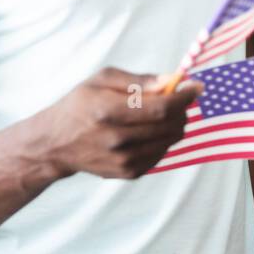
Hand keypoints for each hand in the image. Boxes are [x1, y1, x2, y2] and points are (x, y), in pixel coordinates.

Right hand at [44, 67, 200, 178]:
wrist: (57, 144)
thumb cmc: (81, 105)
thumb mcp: (101, 80)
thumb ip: (137, 80)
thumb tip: (170, 81)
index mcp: (108, 111)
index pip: (161, 108)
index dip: (184, 98)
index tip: (196, 87)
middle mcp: (116, 139)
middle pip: (170, 125)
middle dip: (182, 109)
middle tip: (178, 99)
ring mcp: (123, 160)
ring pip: (170, 140)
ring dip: (175, 124)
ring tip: (161, 113)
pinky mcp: (128, 173)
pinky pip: (162, 153)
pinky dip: (163, 139)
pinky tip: (149, 130)